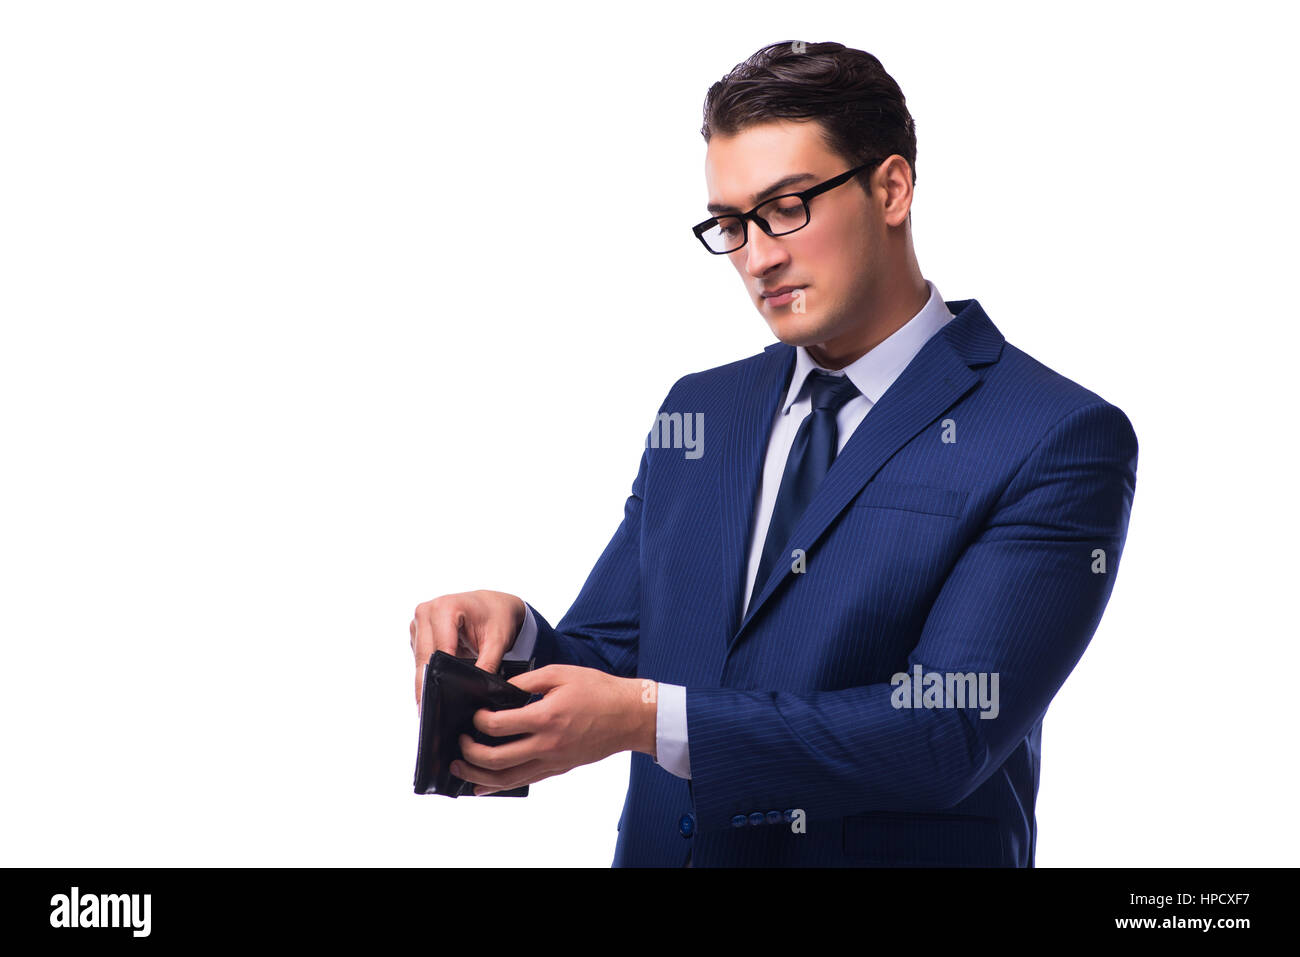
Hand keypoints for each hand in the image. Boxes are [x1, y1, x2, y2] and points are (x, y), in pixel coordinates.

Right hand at [410, 590, 525, 710]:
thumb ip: (487, 664)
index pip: (439, 650)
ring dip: (425, 680)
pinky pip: (419, 658)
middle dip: (426, 685)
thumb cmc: (497, 618)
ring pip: (418, 660)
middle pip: (423, 657)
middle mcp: (426, 612)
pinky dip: (427, 673)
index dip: (437, 677)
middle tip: (427, 714)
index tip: (435, 702)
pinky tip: (433, 690)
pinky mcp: (417, 633)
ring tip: (430, 707)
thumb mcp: (498, 641)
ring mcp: (418, 622)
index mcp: (446, 608)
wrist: (493, 604)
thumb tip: (474, 690)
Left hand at [450, 665, 657, 794]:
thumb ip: (526, 679)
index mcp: (546, 716)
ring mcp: (553, 761)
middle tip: (459, 743)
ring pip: (506, 779)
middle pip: (496, 760)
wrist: (629, 716)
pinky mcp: (558, 769)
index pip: (498, 725)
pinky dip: (499, 786)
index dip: (479, 721)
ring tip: (460, 769)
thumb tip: (498, 688)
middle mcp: (547, 744)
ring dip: (478, 776)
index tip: (475, 715)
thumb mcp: (560, 673)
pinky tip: (483, 786)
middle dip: (469, 753)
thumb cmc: (598, 691)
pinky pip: (524, 781)